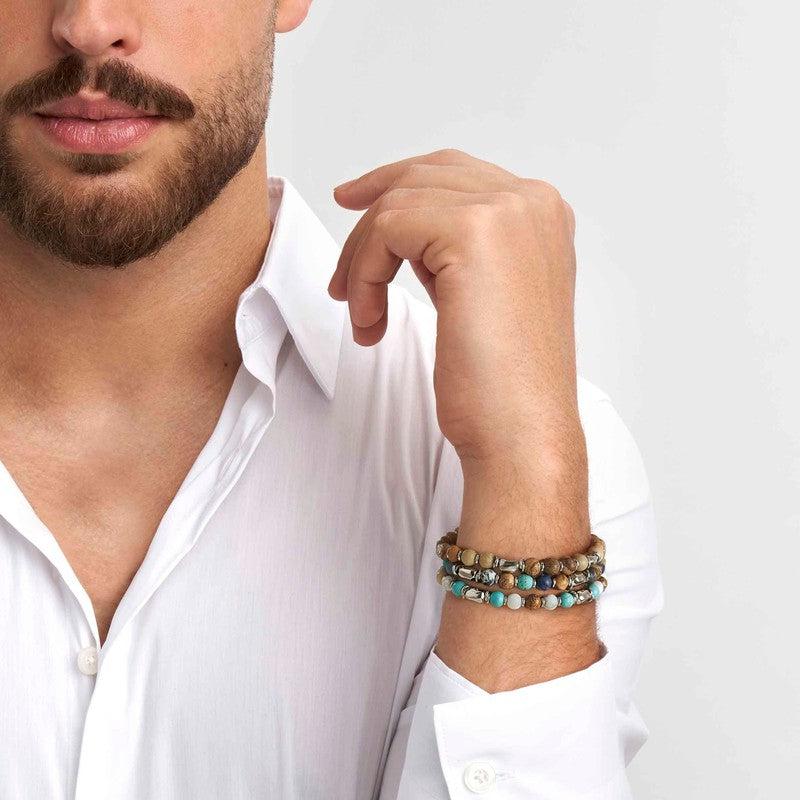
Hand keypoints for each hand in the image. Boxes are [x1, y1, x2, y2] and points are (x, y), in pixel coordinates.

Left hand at [329, 148, 582, 471]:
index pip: (456, 172)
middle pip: (423, 176)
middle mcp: (531, 202)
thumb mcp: (483, 294)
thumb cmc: (502, 382)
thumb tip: (402, 226)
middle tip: (340, 262)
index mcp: (541, 215)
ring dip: (363, 263)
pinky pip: (386, 230)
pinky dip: (364, 275)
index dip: (397, 183)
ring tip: (363, 317)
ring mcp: (507, 211)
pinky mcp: (472, 232)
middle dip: (370, 215)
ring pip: (397, 205)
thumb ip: (458, 250)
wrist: (521, 430)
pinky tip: (369, 321)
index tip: (355, 200)